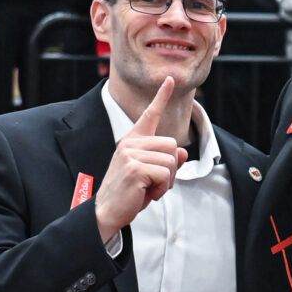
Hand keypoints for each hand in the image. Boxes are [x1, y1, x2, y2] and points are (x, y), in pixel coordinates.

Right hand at [94, 77, 188, 242]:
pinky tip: (148, 194)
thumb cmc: (129, 194)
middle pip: (173, 145)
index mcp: (132, 140)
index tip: (171, 79)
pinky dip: (163, 188)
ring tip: (149, 189)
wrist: (107, 211)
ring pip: (172, 160)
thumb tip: (183, 153)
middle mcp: (130, 143)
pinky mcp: (135, 168)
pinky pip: (166, 174)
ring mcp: (131, 154)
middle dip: (171, 168)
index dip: (162, 96)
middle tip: (155, 183)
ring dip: (167, 180)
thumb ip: (167, 162)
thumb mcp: (151, 175)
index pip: (150, 114)